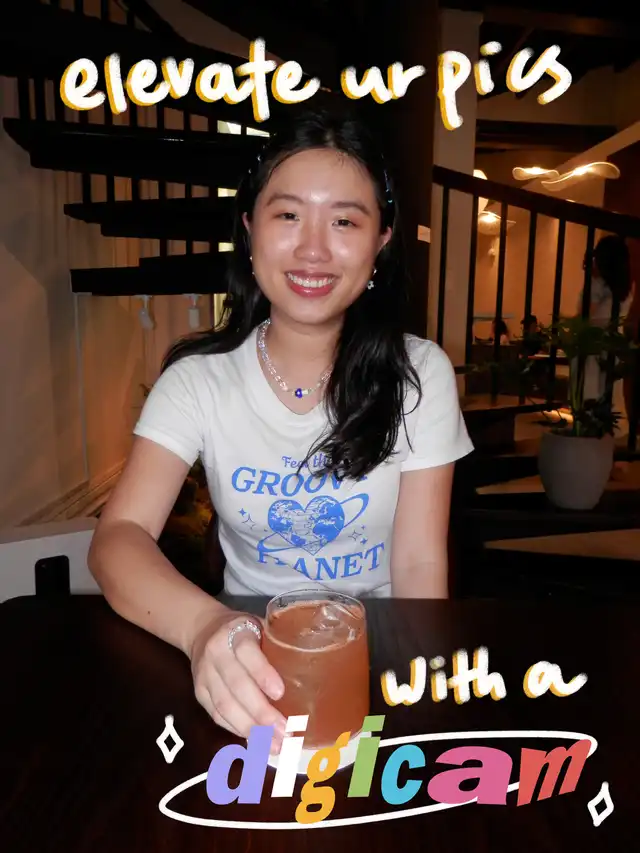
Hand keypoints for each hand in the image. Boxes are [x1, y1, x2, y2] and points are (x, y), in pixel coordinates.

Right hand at [188, 609, 286, 750]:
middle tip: (284, 731)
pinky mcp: (199, 693)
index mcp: (235, 631)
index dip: (262, 673)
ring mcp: (204, 674)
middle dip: (260, 712)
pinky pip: (218, 716)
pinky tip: (256, 741)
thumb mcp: (261, 626)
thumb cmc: (245, 631)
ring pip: (225, 706)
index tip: (280, 693)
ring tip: (274, 745)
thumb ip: (280, 644)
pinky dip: (238, 730)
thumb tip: (316, 672)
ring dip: (251, 729)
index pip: (246, 651)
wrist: (202, 629)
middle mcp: (216, 652)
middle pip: (236, 685)